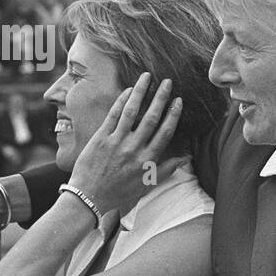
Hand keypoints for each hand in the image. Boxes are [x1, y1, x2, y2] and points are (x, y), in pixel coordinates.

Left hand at [66, 73, 184, 215]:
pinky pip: (113, 115)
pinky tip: (128, 90)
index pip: (165, 132)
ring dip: (140, 91)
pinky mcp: (101, 138)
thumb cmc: (118, 193)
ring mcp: (117, 142)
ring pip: (132, 111)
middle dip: (160, 97)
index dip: (173, 114)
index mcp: (147, 160)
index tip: (178, 100)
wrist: (89, 198)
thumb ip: (166, 170)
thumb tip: (186, 158)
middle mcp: (134, 149)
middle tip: (167, 81)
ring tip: (147, 77)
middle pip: (151, 117)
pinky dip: (121, 101)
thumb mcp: (146, 185)